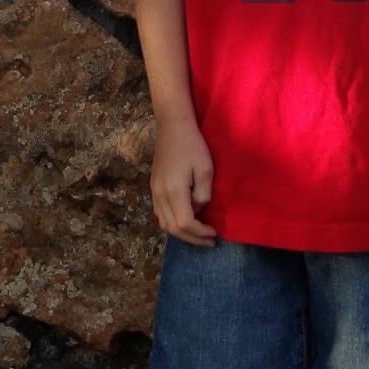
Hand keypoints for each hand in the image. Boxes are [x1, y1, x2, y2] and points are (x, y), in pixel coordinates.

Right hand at [150, 120, 217, 246]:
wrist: (173, 127)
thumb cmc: (193, 146)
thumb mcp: (205, 170)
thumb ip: (203, 195)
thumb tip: (198, 209)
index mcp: (174, 191)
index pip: (185, 224)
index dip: (200, 233)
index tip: (214, 233)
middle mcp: (160, 195)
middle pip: (173, 228)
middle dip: (192, 238)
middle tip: (209, 240)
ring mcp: (154, 192)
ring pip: (164, 224)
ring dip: (182, 232)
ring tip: (199, 233)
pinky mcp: (153, 187)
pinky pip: (160, 214)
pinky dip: (173, 223)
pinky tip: (186, 220)